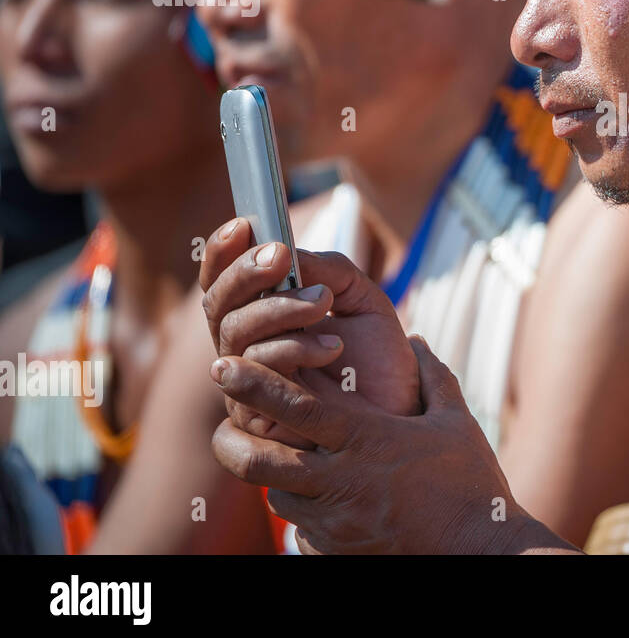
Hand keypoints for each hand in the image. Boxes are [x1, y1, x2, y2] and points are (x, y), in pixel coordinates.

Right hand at [199, 217, 418, 446]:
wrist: (401, 415)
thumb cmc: (380, 359)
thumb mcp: (363, 300)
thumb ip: (330, 270)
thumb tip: (290, 254)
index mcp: (264, 315)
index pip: (224, 281)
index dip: (225, 252)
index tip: (244, 223)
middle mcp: (245, 347)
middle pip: (217, 304)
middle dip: (247, 274)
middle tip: (282, 257)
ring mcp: (245, 382)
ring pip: (233, 334)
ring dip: (279, 309)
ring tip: (325, 301)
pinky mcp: (255, 415)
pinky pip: (254, 374)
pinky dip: (293, 350)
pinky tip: (333, 347)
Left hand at [210, 336, 562, 553]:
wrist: (479, 552)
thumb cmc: (472, 483)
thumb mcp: (457, 422)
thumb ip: (433, 376)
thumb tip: (417, 339)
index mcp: (367, 439)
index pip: (295, 407)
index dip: (255, 383)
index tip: (224, 365)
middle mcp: (340, 480)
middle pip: (258, 460)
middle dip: (230, 439)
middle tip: (222, 426)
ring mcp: (333, 522)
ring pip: (275, 495)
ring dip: (273, 478)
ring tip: (286, 463)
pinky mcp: (332, 552)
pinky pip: (300, 530)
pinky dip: (305, 513)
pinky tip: (328, 503)